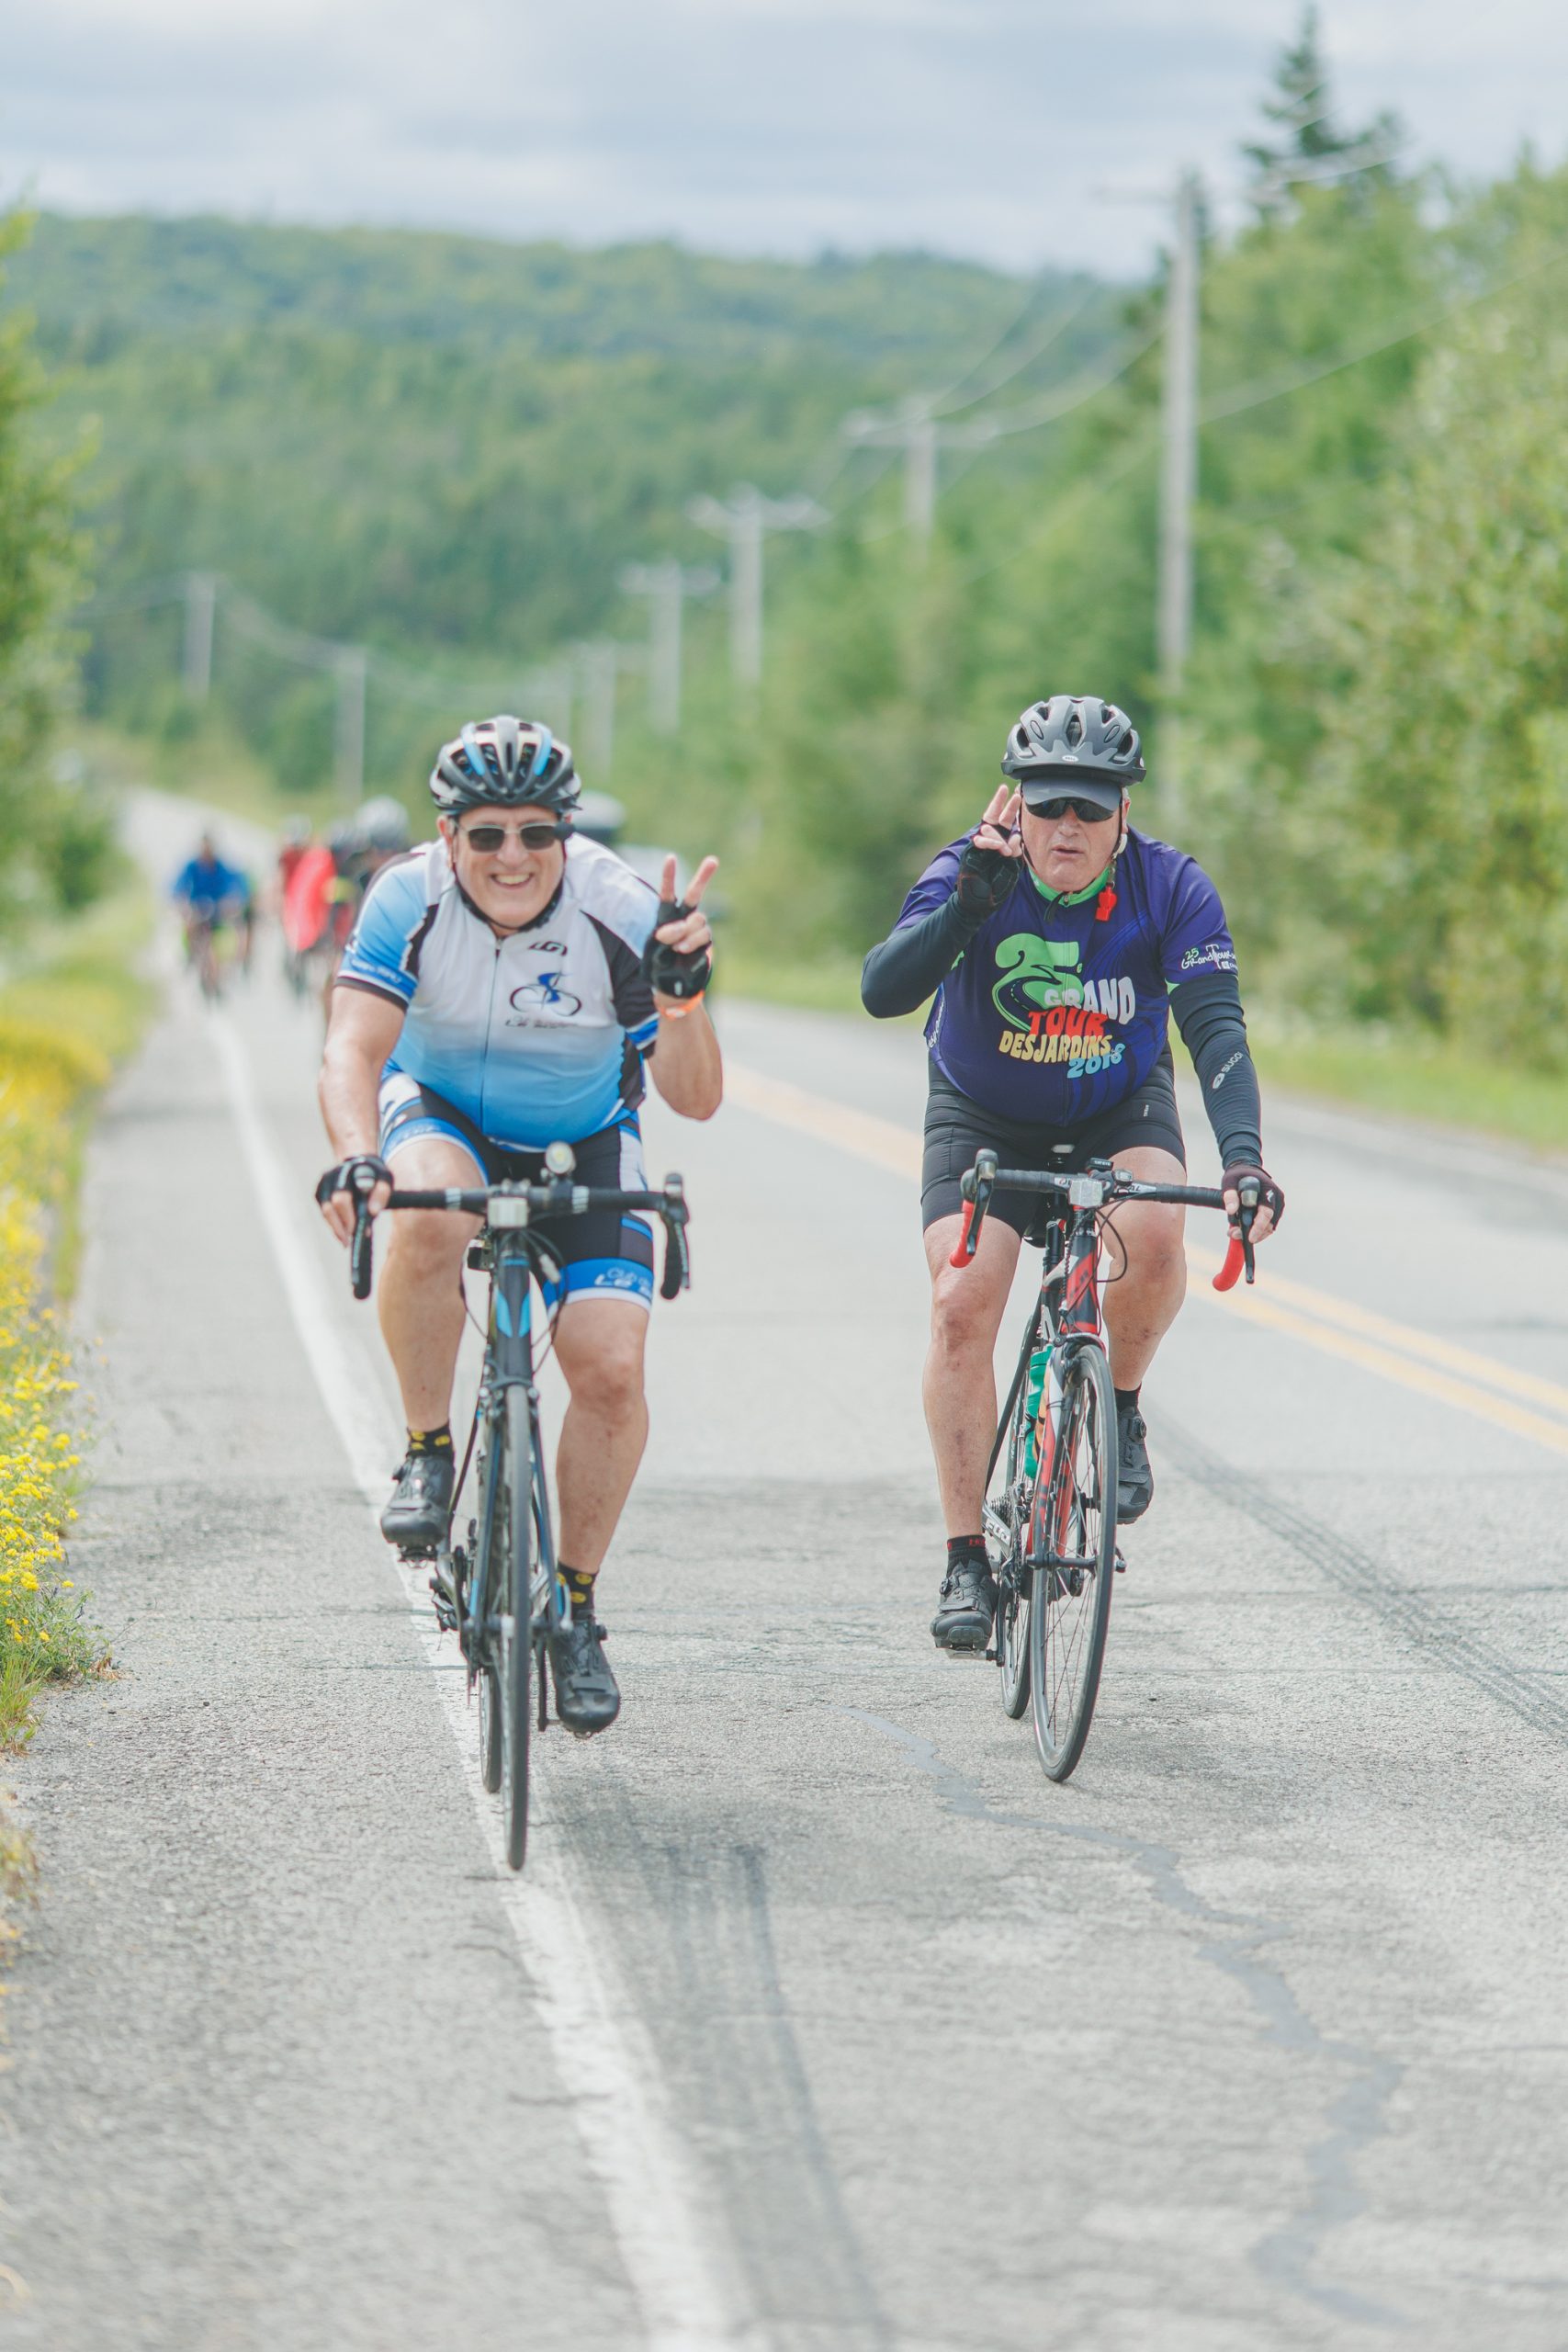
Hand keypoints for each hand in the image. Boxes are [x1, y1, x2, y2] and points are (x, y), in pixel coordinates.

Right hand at [315, 1153, 391, 1245]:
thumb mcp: (385, 1179)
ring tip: (346, 1241)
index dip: (348, 1217)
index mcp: (345, 1173)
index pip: (342, 1198)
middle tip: (348, 1242)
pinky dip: (334, 1222)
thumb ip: (382, 1193)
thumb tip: (373, 1212)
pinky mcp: (319, 1193)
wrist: (359, 1162)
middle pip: (330, 1208)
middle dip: (340, 1226)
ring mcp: (322, 1185)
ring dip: (336, 1227)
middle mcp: (330, 1178)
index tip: (355, 1231)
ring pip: (325, 1212)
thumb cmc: (374, 1174)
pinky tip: (343, 1231)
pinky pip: (325, 1212)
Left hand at [642, 854, 718, 1009]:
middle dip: (704, 876)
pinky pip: (703, 935)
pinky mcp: (705, 942)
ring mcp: (696, 930)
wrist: (671, 984)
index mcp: (667, 916)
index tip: (671, 858)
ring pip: (698, 920)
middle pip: (695, 894)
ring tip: (674, 946)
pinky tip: (682, 949)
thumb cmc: (658, 965)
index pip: (668, 892)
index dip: (669, 876)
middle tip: (713, 860)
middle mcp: (684, 919)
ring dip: (685, 930)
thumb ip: (667, 935)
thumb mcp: (655, 948)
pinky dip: (692, 941)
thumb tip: (679, 931)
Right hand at [954, 787, 1022, 922]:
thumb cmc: (996, 885)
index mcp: (1000, 843)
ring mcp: (979, 846)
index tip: (1016, 793)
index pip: (1004, 822)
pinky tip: (999, 848)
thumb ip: (1015, 851)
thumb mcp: (1012, 867)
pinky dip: (991, 843)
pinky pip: (981, 841)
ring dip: (1000, 835)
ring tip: (1005, 850)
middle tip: (1015, 794)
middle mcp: (990, 841)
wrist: (981, 902)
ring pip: (989, 829)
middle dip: (1004, 805)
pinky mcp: (971, 852)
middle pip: (995, 817)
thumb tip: (1015, 836)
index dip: (1010, 808)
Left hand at [1221, 1162, 1283, 1243]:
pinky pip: (1267, 1225)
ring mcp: (1277, 1205)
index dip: (1258, 1227)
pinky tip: (1241, 1229)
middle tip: (1233, 1234)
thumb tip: (1231, 1211)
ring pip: (1269, 1227)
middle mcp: (1277, 1198)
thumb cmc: (1238, 1176)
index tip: (1250, 1238)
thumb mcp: (1229, 1182)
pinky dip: (1256, 1230)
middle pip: (1269, 1224)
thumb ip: (1230, 1195)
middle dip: (1253, 1233)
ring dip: (1254, 1233)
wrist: (1246, 1170)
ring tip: (1234, 1232)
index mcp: (1268, 1189)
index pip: (1266, 1213)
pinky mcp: (1274, 1211)